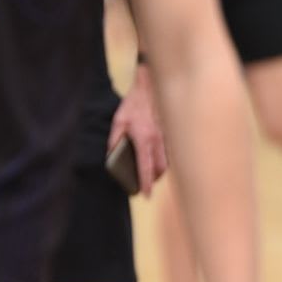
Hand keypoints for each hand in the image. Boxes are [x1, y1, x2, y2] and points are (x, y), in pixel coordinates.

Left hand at [110, 66, 167, 195]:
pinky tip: (155, 159)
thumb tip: (112, 158)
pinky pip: (169, 152)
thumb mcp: (118, 121)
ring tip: (149, 174)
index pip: (146, 167)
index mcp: (143, 138)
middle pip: (160, 168)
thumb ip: (114, 141)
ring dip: (159, 170)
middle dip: (153, 180)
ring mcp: (166, 137)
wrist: (151, 87)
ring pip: (167, 162)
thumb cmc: (133, 104)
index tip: (145, 195)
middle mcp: (157, 140)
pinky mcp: (170, 133)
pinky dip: (163, 159)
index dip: (145, 183)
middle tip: (145, 185)